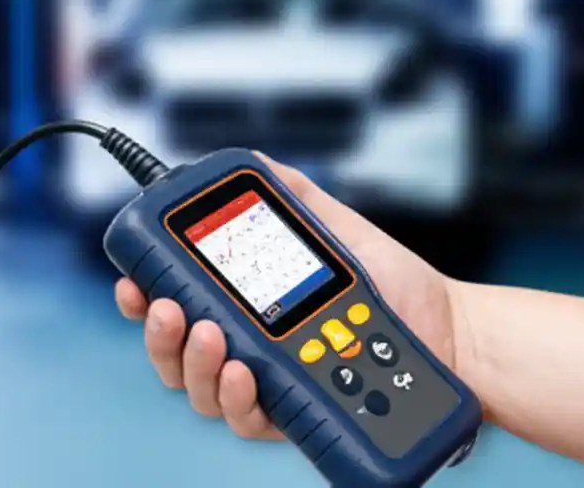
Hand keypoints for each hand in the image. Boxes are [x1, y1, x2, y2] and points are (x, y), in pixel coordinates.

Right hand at [114, 153, 460, 439]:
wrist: (449, 331)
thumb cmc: (393, 285)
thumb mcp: (337, 230)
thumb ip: (294, 200)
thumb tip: (255, 163)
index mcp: (242, 304)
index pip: (176, 304)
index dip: (142, 295)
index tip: (134, 281)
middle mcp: (243, 348)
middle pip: (172, 352)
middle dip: (157, 332)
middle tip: (168, 309)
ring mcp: (263, 386)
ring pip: (198, 389)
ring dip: (192, 362)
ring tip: (212, 333)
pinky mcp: (291, 416)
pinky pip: (244, 418)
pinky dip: (236, 396)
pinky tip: (247, 371)